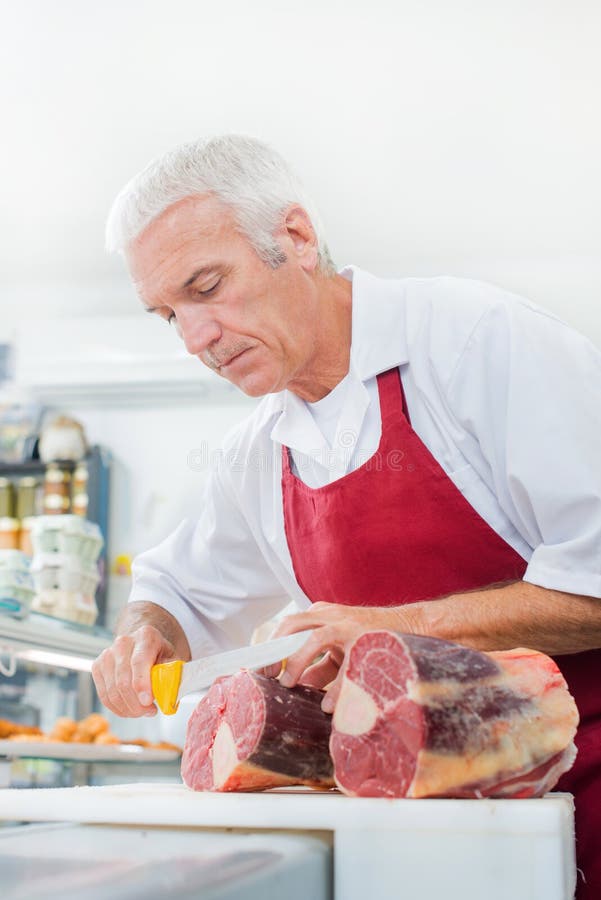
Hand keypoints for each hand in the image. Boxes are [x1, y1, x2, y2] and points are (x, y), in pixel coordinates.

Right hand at [91, 625, 177, 717]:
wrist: (143, 644)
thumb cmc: (159, 653)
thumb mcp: (173, 659)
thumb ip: (172, 675)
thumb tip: (168, 695)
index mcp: (145, 636)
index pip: (139, 662)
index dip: (142, 684)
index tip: (148, 702)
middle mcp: (123, 642)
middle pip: (124, 681)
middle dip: (137, 704)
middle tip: (150, 711)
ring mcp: (108, 654)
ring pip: (112, 691)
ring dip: (128, 709)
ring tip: (142, 711)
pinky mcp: (97, 666)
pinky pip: (104, 695)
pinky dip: (117, 708)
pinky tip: (129, 710)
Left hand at [265, 602, 403, 711]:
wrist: (411, 626)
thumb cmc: (369, 639)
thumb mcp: (339, 651)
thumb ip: (318, 666)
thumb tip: (298, 685)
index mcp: (321, 616)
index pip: (287, 625)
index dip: (270, 645)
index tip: (259, 668)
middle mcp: (331, 616)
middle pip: (293, 624)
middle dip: (277, 650)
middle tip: (269, 675)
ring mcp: (349, 626)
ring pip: (314, 638)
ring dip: (298, 661)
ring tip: (288, 683)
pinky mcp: (365, 641)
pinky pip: (345, 664)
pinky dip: (334, 685)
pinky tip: (328, 704)